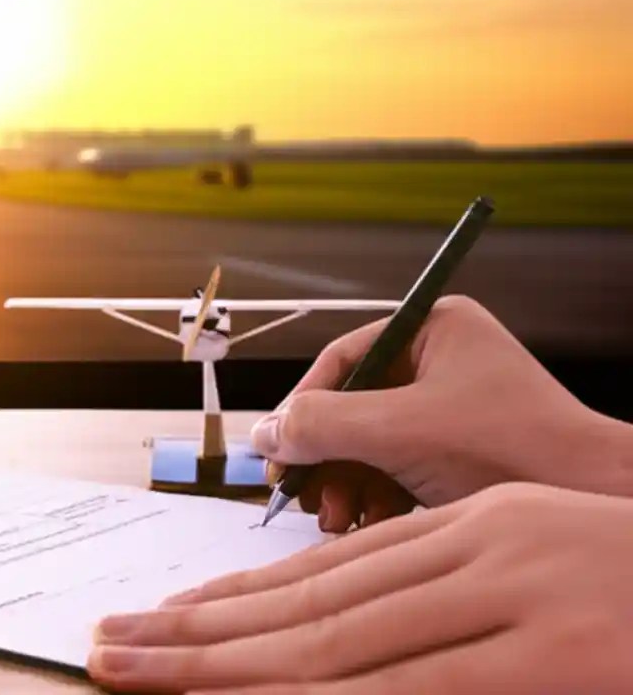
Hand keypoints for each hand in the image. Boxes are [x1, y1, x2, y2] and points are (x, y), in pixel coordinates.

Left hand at [89, 482, 632, 693]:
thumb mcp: (537, 582)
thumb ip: (448, 608)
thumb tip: (348, 653)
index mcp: (474, 528)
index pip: (321, 570)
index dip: (230, 599)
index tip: (160, 620)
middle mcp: (480, 548)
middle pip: (307, 600)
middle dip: (195, 632)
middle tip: (109, 649)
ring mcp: (517, 600)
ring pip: (338, 641)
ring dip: (224, 667)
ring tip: (140, 674)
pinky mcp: (554, 658)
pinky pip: (414, 692)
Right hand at [252, 295, 630, 531]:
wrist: (593, 497)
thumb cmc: (512, 447)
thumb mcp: (401, 429)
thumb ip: (323, 424)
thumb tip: (261, 431)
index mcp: (432, 329)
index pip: (341, 360)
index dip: (301, 406)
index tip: (276, 450)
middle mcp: (438, 363)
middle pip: (349, 407)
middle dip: (324, 457)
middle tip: (300, 493)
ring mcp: (447, 411)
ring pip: (367, 444)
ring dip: (343, 485)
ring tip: (337, 521)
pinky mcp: (455, 455)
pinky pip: (393, 470)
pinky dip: (373, 499)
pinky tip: (366, 526)